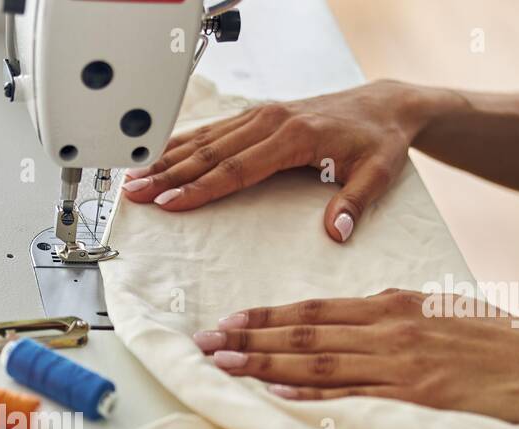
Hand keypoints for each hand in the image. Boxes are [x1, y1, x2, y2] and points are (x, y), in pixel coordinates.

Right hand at [122, 81, 439, 242]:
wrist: (385, 106)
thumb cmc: (379, 140)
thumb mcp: (378, 173)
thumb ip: (356, 202)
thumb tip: (338, 231)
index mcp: (294, 136)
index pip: (237, 169)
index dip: (200, 188)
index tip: (170, 202)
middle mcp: (271, 121)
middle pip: (209, 153)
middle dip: (167, 174)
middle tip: (134, 193)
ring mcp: (261, 115)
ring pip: (204, 139)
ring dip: (166, 158)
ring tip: (133, 176)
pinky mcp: (258, 116)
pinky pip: (213, 130)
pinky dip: (182, 143)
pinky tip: (159, 155)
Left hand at [190, 289, 518, 427]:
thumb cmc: (497, 344)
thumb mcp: (440, 314)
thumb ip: (392, 318)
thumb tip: (349, 327)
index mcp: (393, 305)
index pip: (314, 311)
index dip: (265, 317)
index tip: (226, 321)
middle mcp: (389, 328)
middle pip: (304, 334)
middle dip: (247, 339)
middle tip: (202, 344)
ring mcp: (400, 364)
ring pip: (317, 363)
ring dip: (263, 365)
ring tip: (220, 367)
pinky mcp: (416, 398)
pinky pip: (352, 397)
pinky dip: (310, 397)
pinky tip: (275, 396)